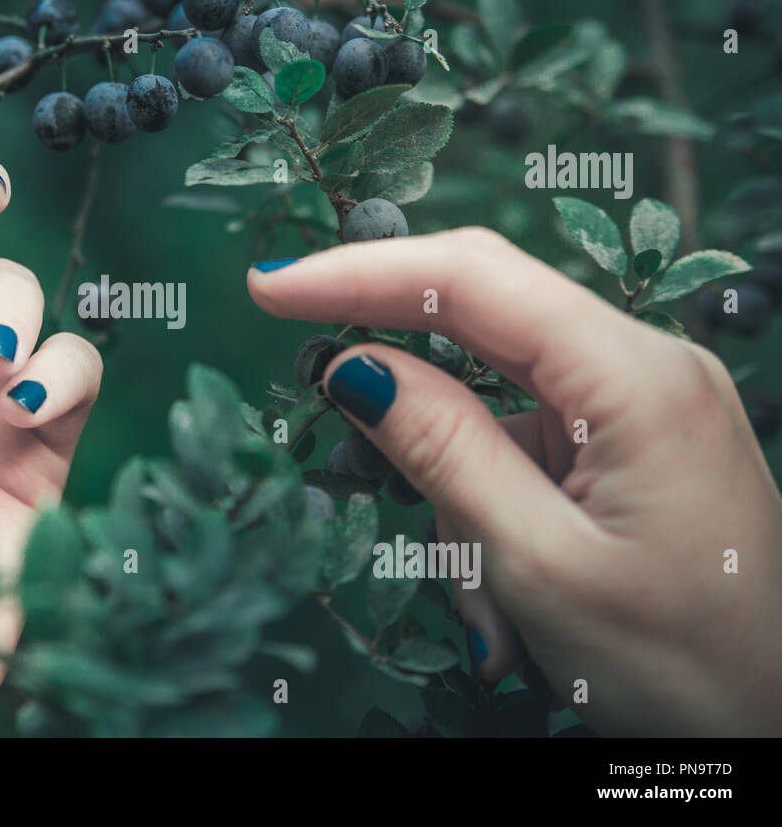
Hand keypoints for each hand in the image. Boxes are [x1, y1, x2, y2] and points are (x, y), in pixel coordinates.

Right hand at [249, 227, 781, 734]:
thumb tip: (353, 366)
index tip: (271, 288)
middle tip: (301, 353)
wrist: (777, 729)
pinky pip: (524, 433)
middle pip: (484, 309)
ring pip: (495, 386)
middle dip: (392, 343)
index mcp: (637, 378)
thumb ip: (442, 450)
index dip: (361, 271)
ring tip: (480, 593)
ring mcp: (642, 400)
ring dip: (451, 471)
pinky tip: (499, 584)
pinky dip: (484, 493)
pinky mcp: (632, 440)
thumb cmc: (682, 666)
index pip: (475, 279)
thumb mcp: (538, 564)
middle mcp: (646, 364)